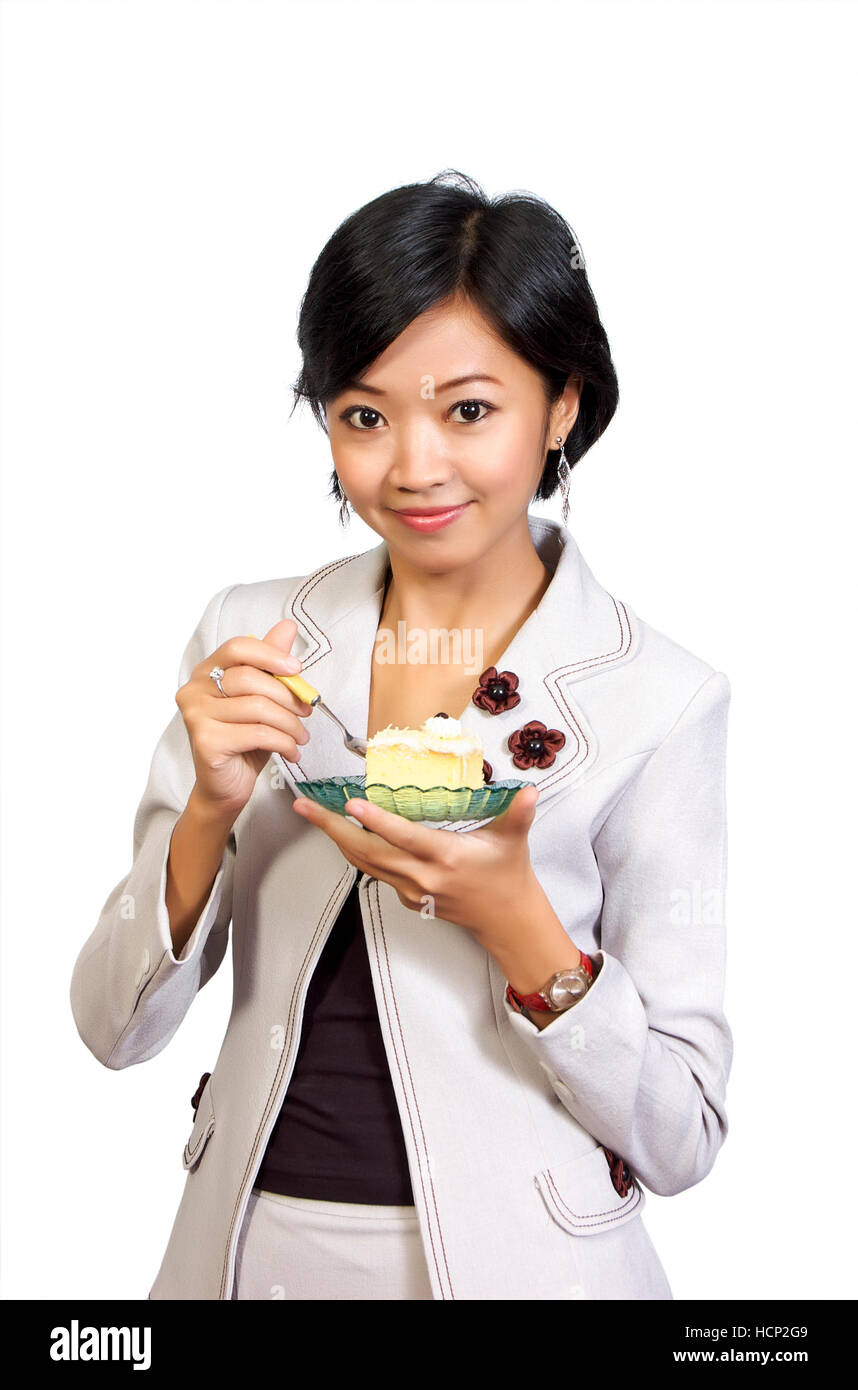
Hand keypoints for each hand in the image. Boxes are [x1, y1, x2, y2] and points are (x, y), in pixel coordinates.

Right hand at [175, 620, 313, 820]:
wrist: (226, 787)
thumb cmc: (243, 741)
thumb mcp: (261, 699)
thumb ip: (270, 664)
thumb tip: (287, 627)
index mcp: (206, 672)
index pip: (237, 648)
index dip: (270, 654)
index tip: (296, 669)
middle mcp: (194, 690)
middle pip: (250, 679)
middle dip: (287, 696)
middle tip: (307, 712)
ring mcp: (196, 716)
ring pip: (258, 708)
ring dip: (290, 724)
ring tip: (301, 737)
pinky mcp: (206, 741)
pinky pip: (258, 733)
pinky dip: (284, 743)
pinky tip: (291, 751)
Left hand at [292, 785, 550, 958]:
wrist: (507, 920)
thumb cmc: (508, 876)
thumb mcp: (513, 841)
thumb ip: (519, 814)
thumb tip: (530, 791)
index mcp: (444, 857)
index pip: (403, 837)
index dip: (376, 820)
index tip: (351, 803)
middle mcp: (421, 876)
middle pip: (367, 852)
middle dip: (332, 828)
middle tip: (305, 806)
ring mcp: (411, 889)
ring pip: (365, 863)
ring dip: (337, 839)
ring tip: (314, 815)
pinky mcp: (408, 897)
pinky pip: (375, 872)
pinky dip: (357, 853)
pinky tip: (345, 835)